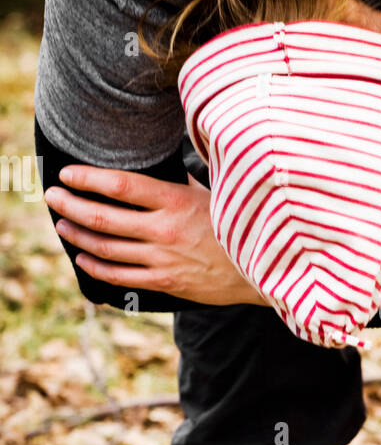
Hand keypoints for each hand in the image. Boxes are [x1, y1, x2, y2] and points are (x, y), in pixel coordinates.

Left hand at [44, 166, 269, 305]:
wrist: (264, 269)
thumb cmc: (240, 226)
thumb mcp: (216, 194)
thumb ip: (185, 182)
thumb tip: (166, 162)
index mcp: (177, 202)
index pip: (122, 186)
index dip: (89, 178)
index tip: (68, 173)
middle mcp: (165, 231)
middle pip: (104, 217)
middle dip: (72, 205)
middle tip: (52, 196)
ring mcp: (163, 259)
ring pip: (107, 248)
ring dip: (78, 234)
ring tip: (62, 223)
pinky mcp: (166, 282)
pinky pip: (121, 276)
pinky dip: (96, 267)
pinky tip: (82, 257)